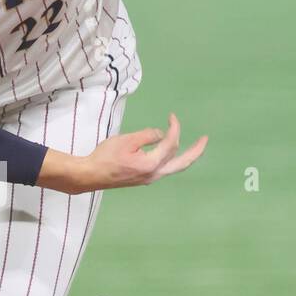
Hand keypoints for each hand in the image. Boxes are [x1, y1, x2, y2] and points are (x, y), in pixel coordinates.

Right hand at [38, 114, 207, 193]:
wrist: (90, 175)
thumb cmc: (105, 157)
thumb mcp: (126, 141)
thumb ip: (147, 136)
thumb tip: (160, 134)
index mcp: (151, 164)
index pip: (170, 143)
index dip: (174, 128)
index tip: (172, 116)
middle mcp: (154, 174)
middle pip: (182, 163)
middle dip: (195, 150)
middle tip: (205, 139)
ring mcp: (149, 178)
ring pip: (174, 167)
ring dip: (184, 156)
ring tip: (193, 147)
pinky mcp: (143, 178)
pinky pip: (164, 168)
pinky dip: (171, 158)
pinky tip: (168, 152)